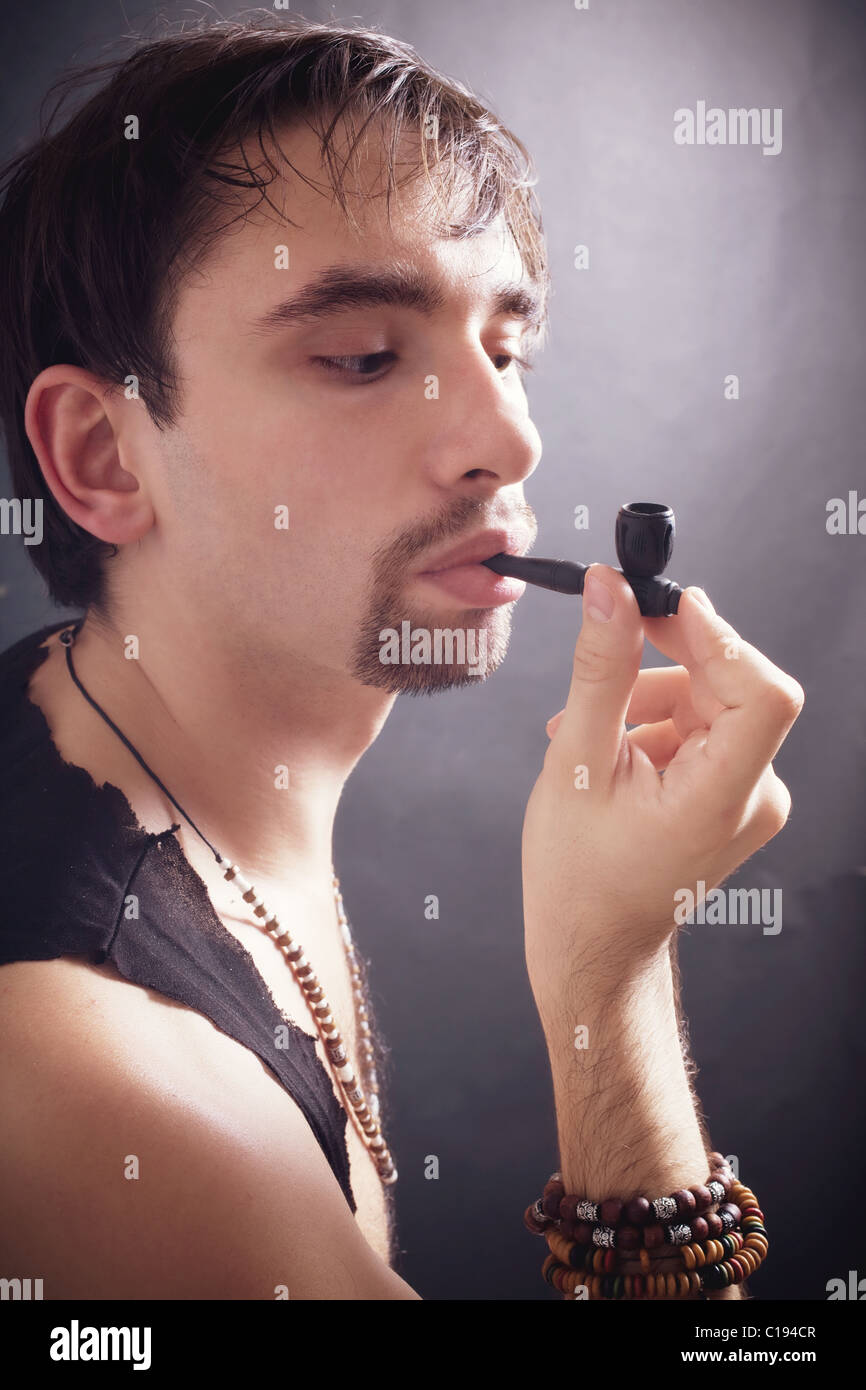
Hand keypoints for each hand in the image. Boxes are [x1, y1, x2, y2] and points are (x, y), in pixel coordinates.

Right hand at [522, 563, 803, 996]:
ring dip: (649, 696)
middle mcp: (754, 799)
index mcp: (721, 800)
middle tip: (604, 659)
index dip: (719, 639)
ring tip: (586, 727)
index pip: (763, 694)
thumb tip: (611, 589)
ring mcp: (749, 800)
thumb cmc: (578, 875)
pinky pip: (706, 729)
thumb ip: (601, 669)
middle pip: (735, 688)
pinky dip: (657, 723)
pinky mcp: (734, 796)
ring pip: (714, 704)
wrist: (592, 943)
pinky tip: (611, 746)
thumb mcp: (576, 761)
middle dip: (664, 666)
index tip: (663, 607)